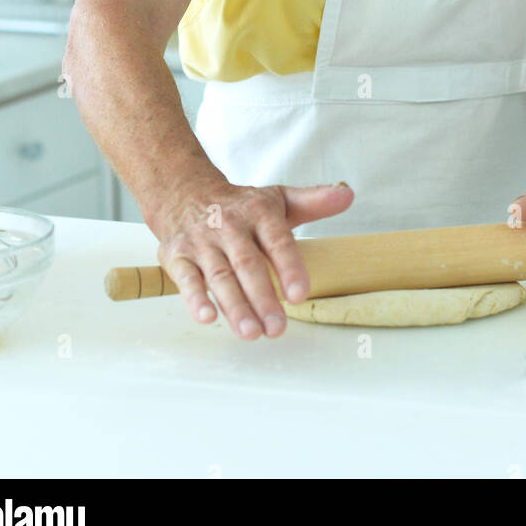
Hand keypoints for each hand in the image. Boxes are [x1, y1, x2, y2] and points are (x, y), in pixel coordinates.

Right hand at [153, 173, 353, 338]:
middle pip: (247, 263)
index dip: (289, 267)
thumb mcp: (277, 199)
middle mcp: (228, 225)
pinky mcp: (177, 256)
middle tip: (277, 328)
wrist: (184, 192)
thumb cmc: (240, 206)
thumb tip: (348, 195)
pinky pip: (186, 278)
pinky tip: (207, 317)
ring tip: (251, 333)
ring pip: (219, 275)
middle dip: (262, 298)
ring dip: (234, 306)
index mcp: (257, 211)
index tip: (300, 295)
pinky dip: (194, 298)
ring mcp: (201, 241)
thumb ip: (313, 201)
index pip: (277, 239)